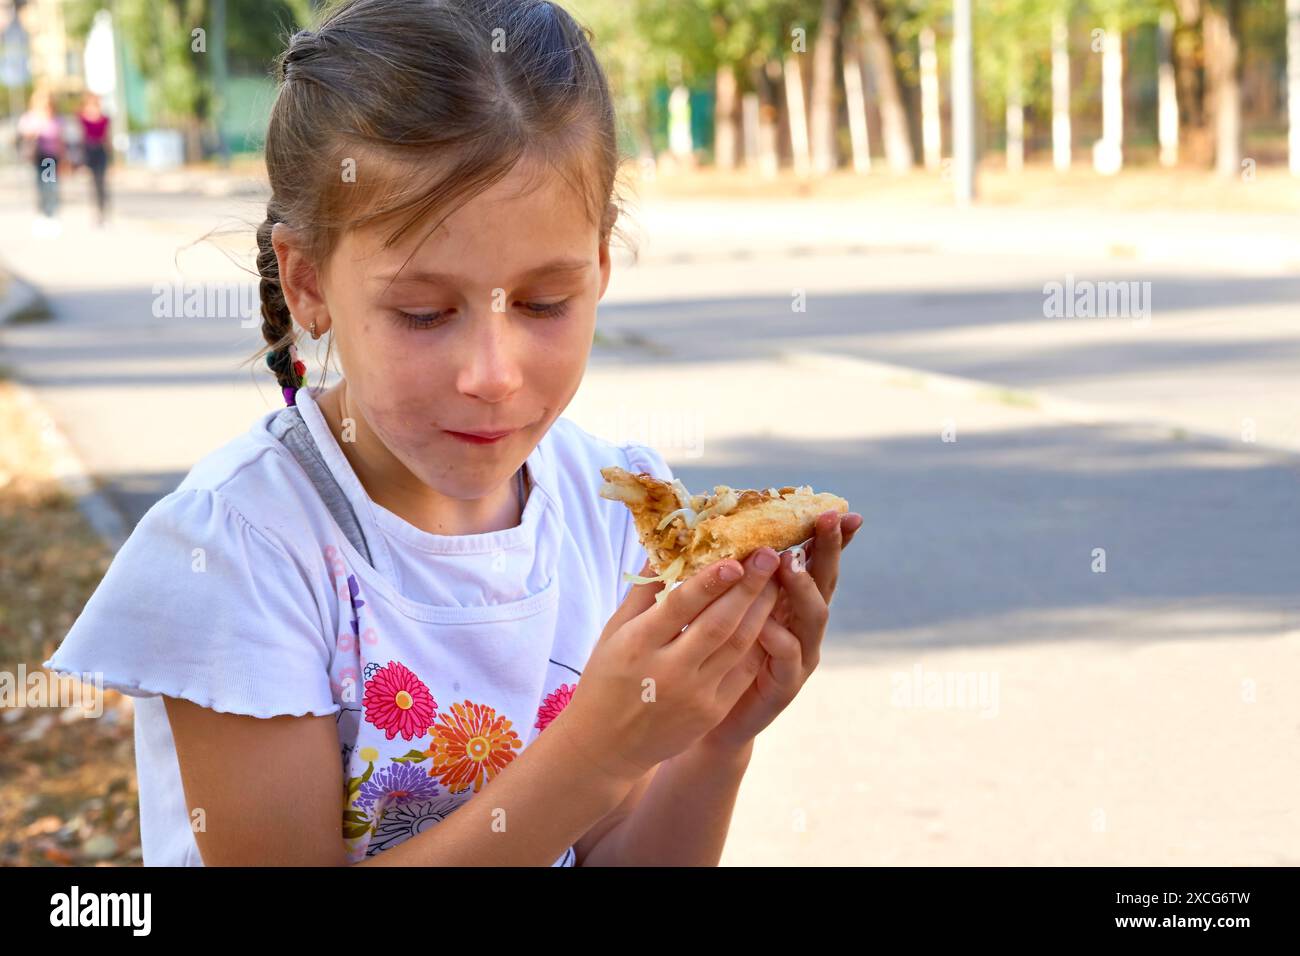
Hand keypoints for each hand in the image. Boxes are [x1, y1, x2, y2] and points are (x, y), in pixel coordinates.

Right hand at [555, 547, 779, 785]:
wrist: (606, 746)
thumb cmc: (606, 679)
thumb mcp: (614, 632)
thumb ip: (643, 592)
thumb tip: (667, 548)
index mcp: (638, 645)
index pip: (680, 606)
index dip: (711, 581)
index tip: (736, 558)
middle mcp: (668, 670)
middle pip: (719, 623)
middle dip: (749, 587)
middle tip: (769, 556)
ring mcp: (694, 695)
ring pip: (738, 645)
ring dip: (761, 610)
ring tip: (774, 581)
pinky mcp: (712, 712)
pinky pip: (743, 671)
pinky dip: (759, 642)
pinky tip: (768, 618)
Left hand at [695, 510, 862, 753]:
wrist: (711, 719)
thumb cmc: (715, 653)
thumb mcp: (726, 608)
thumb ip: (732, 574)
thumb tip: (715, 523)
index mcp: (789, 601)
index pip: (814, 562)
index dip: (830, 538)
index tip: (840, 508)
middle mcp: (802, 625)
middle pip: (824, 581)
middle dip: (827, 549)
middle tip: (826, 520)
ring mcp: (800, 655)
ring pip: (813, 617)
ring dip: (804, 588)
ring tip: (790, 563)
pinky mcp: (785, 685)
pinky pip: (789, 658)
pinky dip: (780, 639)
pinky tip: (766, 624)